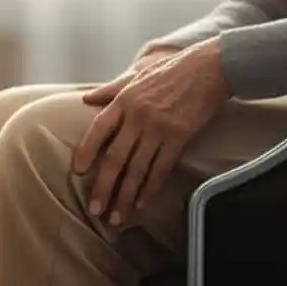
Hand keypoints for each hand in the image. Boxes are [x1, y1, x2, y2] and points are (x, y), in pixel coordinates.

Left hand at [72, 39, 230, 225]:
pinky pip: (161, 169)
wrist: (208, 68)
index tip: (77, 172)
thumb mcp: (136, 75)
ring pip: (137, 169)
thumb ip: (111, 90)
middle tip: (95, 209)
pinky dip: (150, 189)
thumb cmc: (171, 70)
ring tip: (117, 217)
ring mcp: (158, 128)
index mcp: (123, 100)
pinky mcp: (179, 137)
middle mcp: (137, 116)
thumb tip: (86, 98)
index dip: (86, 151)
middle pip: (115, 158)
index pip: (98, 130)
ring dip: (126, 196)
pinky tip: (142, 204)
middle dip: (103, 186)